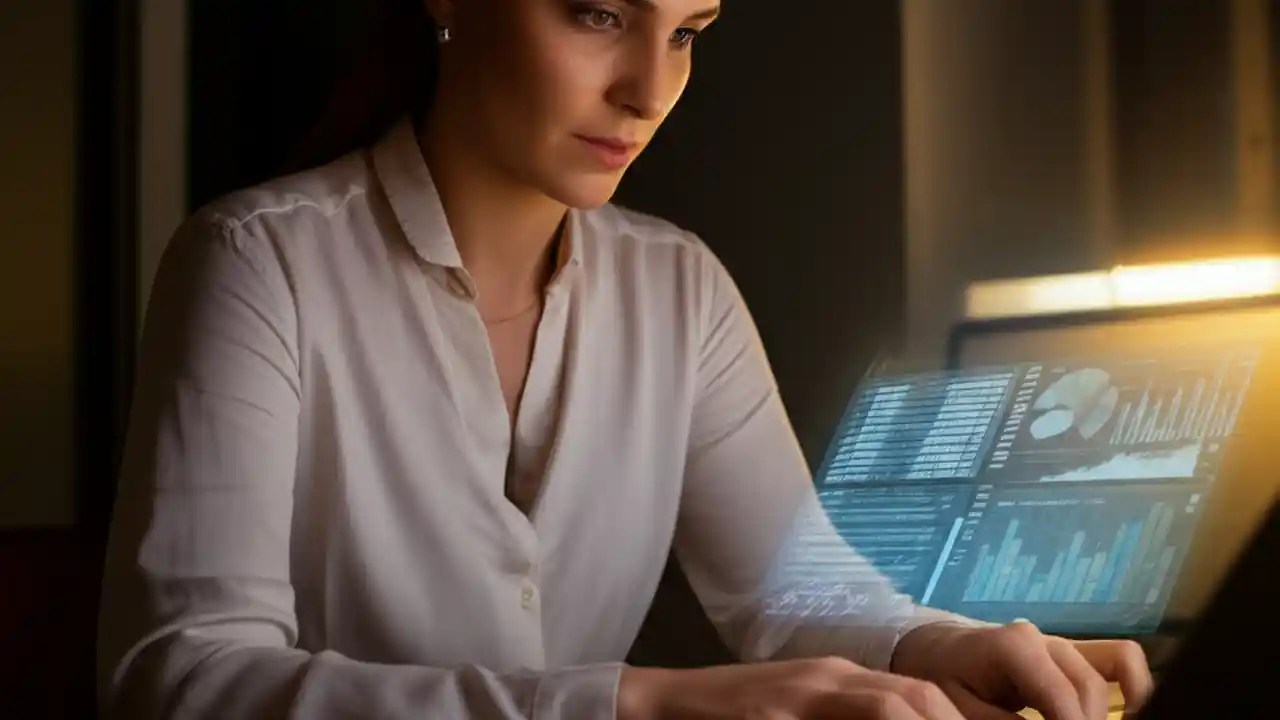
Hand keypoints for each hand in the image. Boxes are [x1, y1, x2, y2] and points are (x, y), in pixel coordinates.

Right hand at [618, 656, 967, 719]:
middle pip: (919, 695)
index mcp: (845, 681)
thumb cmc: (739, 719)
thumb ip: (850, 718)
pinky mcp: (784, 705)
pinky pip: (851, 713)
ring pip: (894, 701)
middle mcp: (835, 677)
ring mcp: (810, 688)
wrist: (668, 703)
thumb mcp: (803, 717)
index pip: (921, 696)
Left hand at [890, 621, 1153, 719]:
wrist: (937, 650)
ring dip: (1104, 715)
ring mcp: (1062, 643)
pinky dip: (1134, 685)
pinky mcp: (1074, 652)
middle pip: (1087, 690)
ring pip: (1104, 680)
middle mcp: (1045, 638)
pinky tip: (1135, 712)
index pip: (1062, 698)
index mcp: (1014, 646)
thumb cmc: (945, 678)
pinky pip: (1118, 659)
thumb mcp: (963, 707)